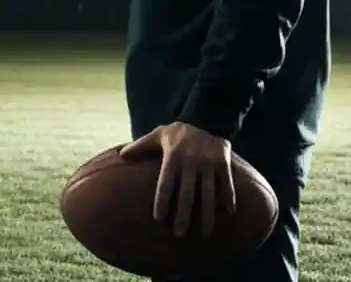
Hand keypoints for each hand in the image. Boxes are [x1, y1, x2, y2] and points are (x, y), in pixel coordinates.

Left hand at [119, 121, 236, 236]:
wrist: (205, 117)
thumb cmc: (177, 133)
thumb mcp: (157, 135)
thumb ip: (140, 147)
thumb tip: (120, 155)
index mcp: (173, 157)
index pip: (165, 183)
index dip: (162, 201)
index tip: (159, 218)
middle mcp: (191, 162)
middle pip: (187, 193)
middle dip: (183, 214)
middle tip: (179, 233)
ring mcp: (209, 163)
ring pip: (208, 192)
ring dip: (207, 213)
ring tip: (204, 231)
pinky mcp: (224, 162)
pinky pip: (227, 182)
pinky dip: (229, 196)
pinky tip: (230, 213)